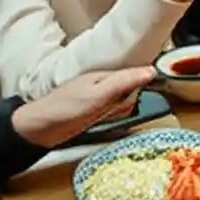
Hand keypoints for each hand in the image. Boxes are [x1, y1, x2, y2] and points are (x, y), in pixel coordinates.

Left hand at [11, 67, 155, 147]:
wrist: (38, 129)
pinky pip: (112, 111)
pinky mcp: (92, 111)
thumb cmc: (65, 108)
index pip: (134, 74)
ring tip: (110, 114)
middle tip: (122, 107)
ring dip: (122, 109)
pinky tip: (105, 120)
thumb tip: (150, 71)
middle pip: (130, 89)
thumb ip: (124, 82)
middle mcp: (102, 85)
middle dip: (131, 99)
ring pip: (122, 101)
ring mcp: (97, 98)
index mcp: (104, 76)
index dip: (146, 78)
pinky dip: (112, 116)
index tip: (160, 83)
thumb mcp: (99, 94)